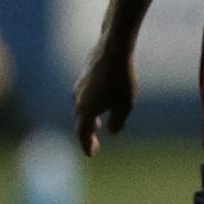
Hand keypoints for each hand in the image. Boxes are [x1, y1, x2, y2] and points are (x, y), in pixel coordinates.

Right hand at [73, 35, 136, 156]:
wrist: (113, 49)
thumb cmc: (121, 80)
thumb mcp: (125, 105)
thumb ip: (117, 122)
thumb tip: (112, 132)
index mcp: (85, 111)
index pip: (83, 134)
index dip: (87, 146)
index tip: (91, 154)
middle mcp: (78, 100)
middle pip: (81, 122)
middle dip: (87, 134)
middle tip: (93, 144)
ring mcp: (79, 87)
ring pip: (82, 107)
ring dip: (89, 119)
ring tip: (97, 124)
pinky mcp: (84, 76)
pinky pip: (86, 96)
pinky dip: (91, 105)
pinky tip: (100, 102)